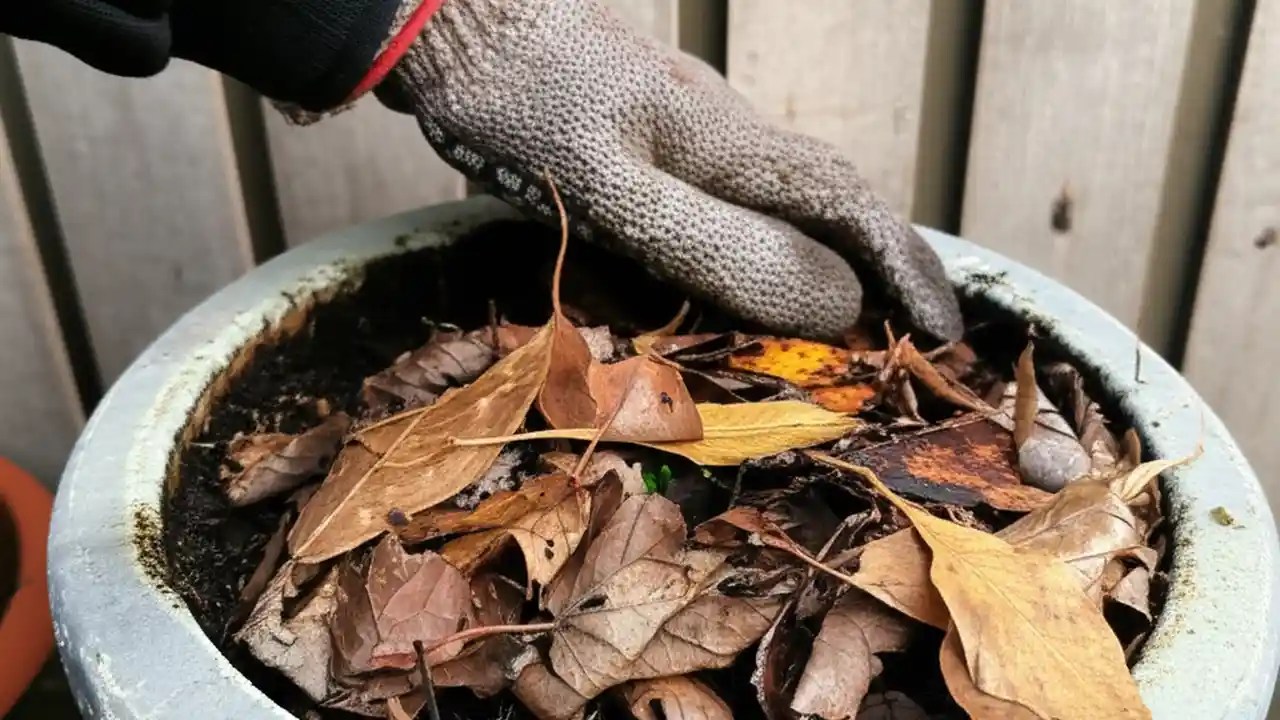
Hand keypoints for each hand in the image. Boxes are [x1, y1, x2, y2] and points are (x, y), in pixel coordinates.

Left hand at [380, 0, 963, 340]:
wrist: (456, 21)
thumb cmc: (518, 109)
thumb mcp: (614, 192)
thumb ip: (721, 247)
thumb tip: (836, 301)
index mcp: (731, 148)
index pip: (851, 210)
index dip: (906, 273)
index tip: (945, 333)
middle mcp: (728, 128)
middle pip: (836, 193)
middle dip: (889, 259)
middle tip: (920, 324)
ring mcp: (690, 118)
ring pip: (793, 185)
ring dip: (841, 242)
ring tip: (864, 300)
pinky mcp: (652, 120)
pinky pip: (745, 181)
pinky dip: (781, 227)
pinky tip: (758, 249)